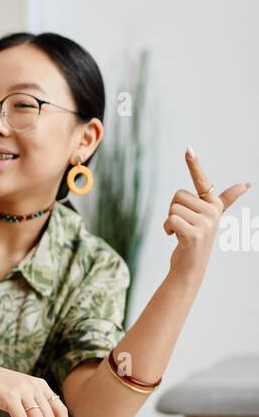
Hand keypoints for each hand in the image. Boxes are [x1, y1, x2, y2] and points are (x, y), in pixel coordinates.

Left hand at [164, 150, 249, 283]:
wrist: (190, 267)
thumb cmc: (196, 238)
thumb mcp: (209, 216)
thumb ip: (226, 199)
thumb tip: (247, 184)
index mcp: (214, 204)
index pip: (203, 181)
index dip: (194, 164)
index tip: (189, 149)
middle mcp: (213, 212)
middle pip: (178, 195)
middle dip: (174, 209)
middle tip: (182, 225)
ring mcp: (205, 223)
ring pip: (173, 208)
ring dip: (170, 221)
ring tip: (180, 232)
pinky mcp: (194, 234)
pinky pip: (171, 220)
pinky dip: (168, 229)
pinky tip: (175, 238)